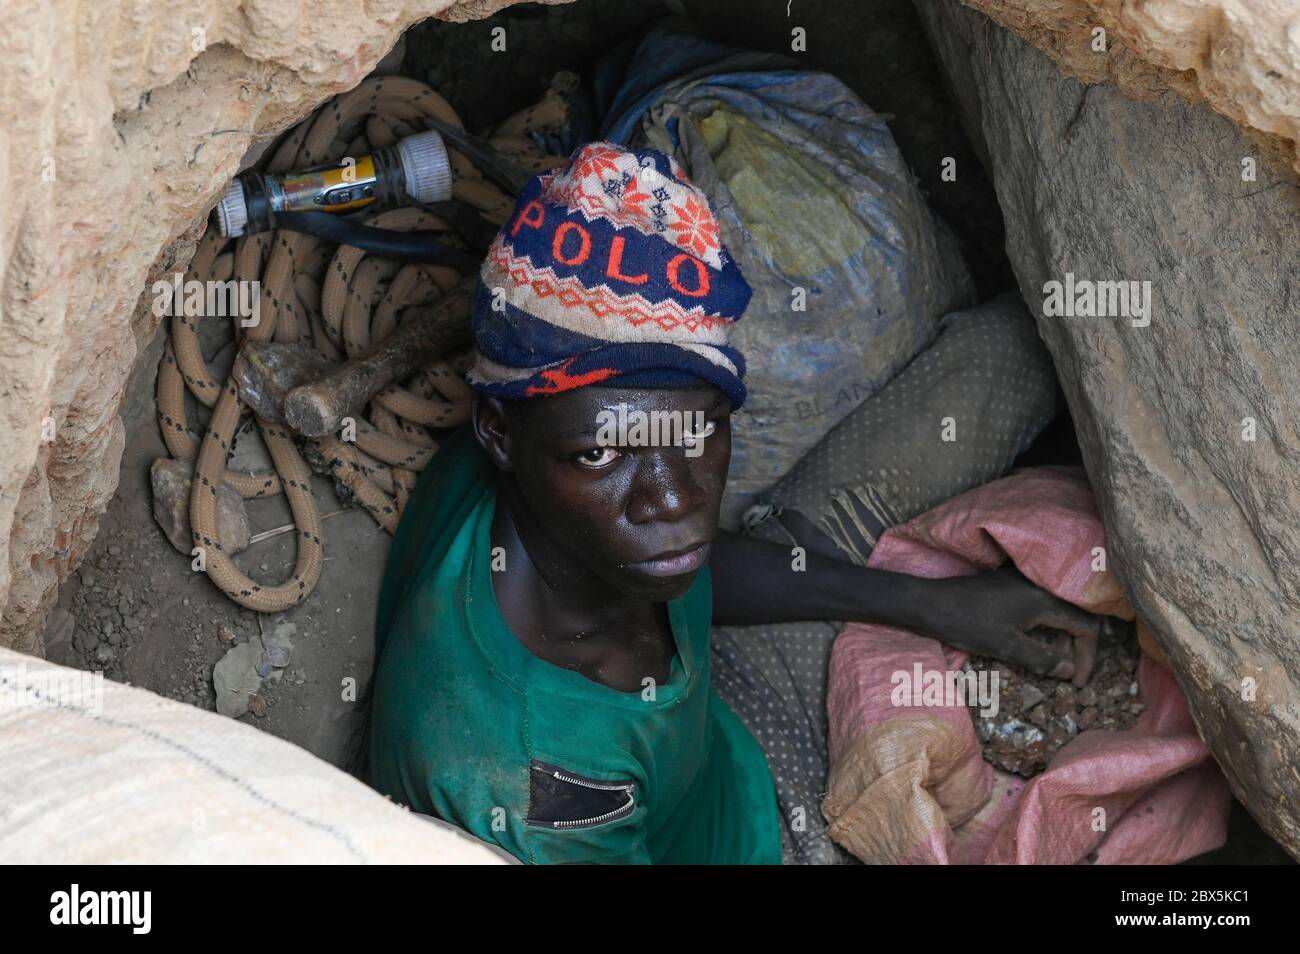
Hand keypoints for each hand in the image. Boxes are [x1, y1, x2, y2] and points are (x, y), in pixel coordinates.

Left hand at [913, 567, 1113, 685]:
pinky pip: (1039, 605)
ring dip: (1059, 638)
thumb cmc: (967, 624)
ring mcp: (1022, 581)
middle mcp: (1038, 584)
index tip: (1077, 681)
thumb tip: (1070, 670)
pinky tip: (1033, 644)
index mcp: (1042, 597)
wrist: (928, 602)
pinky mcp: (1008, 584)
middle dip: (1076, 648)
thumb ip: (1043, 659)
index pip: (1085, 625)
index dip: (1087, 655)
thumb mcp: (1007, 647)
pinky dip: (1043, 626)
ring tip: (1051, 664)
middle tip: (1068, 675)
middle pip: (1074, 616)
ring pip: (1057, 611)